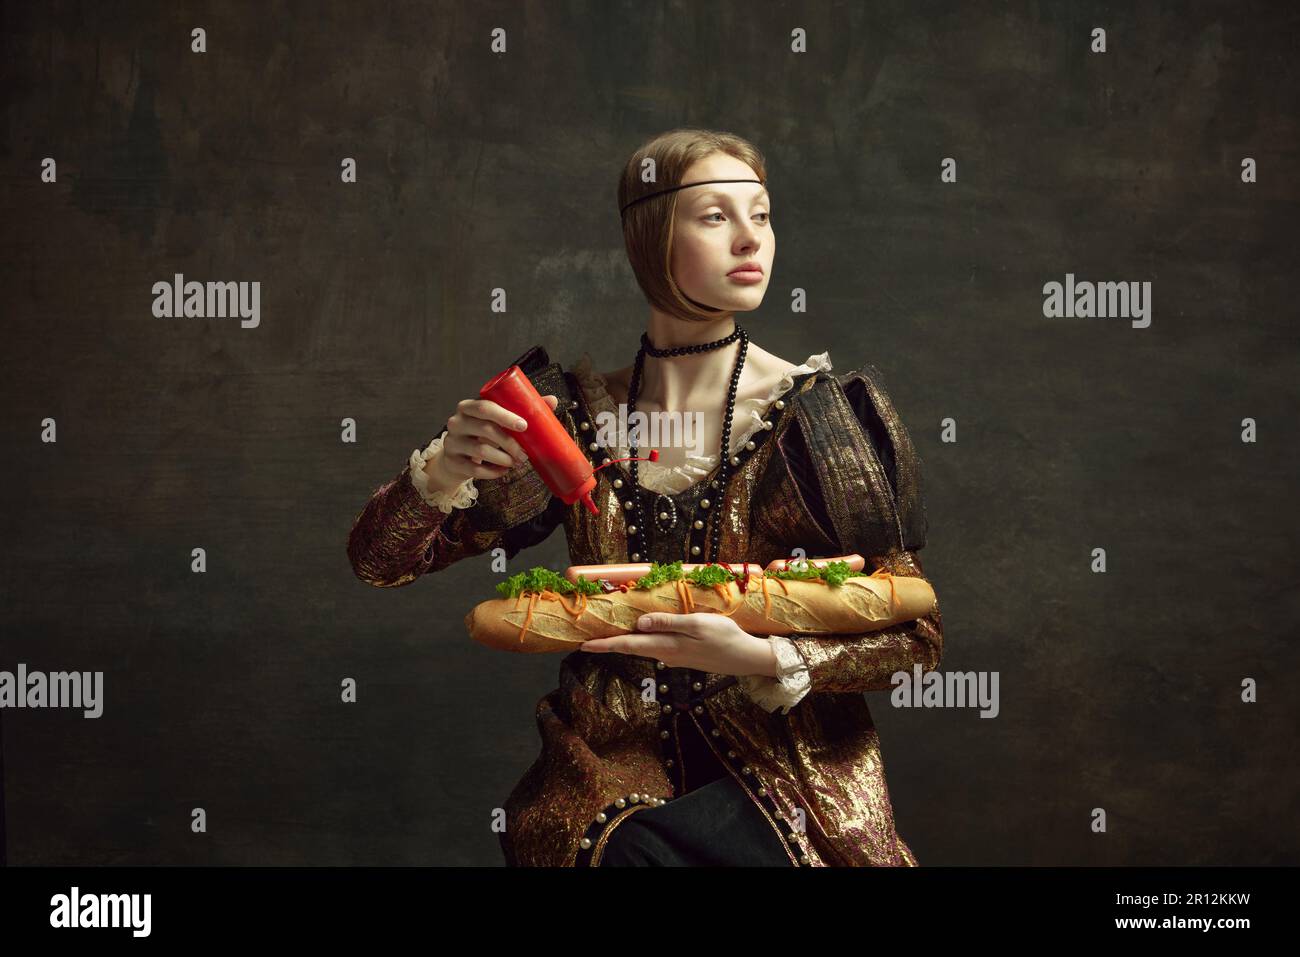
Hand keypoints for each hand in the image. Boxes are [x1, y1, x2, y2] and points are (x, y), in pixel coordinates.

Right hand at [432, 393, 558, 483]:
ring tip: (516, 462)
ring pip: (481, 451)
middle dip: (510, 443)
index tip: (524, 426)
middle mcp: (456, 422)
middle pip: (485, 429)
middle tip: (525, 454)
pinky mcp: (452, 462)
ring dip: (504, 459)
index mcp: (468, 407)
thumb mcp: (497, 421)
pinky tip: (503, 471)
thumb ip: (521, 410)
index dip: (505, 416)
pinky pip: (475, 470)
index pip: (485, 407)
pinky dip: (493, 472)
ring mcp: (451, 442)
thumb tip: (552, 400)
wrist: (456, 457)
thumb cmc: (481, 434)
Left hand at [581, 611, 777, 677]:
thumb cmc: (725, 637)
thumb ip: (668, 622)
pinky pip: (656, 647)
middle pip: (631, 647)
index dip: (604, 645)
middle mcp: (666, 654)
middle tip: (587, 640)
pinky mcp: (682, 655)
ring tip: (607, 635)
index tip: (583, 646)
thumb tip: (639, 623)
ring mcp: (674, 656)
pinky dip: (643, 641)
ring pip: (643, 647)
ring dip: (625, 642)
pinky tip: (640, 633)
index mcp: (666, 645)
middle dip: (609, 644)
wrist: (746, 658)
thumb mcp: (698, 624)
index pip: (628, 645)